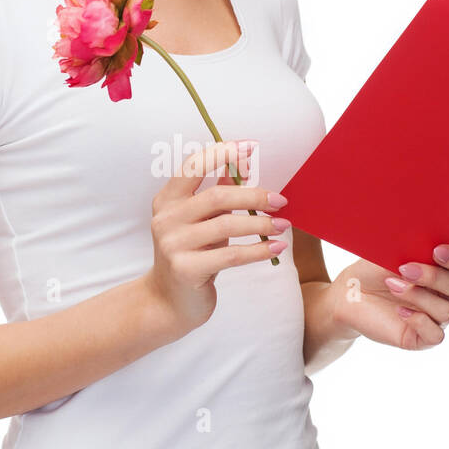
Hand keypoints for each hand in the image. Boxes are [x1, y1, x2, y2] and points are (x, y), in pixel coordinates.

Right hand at [143, 140, 289, 333]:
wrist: (169, 301)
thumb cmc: (191, 255)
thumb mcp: (201, 221)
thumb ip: (218, 193)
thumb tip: (243, 163)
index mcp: (168, 200)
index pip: (194, 166)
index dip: (223, 154)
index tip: (251, 147)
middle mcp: (166, 219)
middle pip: (217, 197)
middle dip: (254, 196)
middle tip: (280, 201)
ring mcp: (173, 245)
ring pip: (226, 225)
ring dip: (260, 225)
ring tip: (282, 226)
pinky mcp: (186, 269)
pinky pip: (231, 255)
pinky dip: (258, 250)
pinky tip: (276, 248)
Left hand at [328, 244, 448, 350]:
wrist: (351, 296)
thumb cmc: (373, 272)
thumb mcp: (390, 255)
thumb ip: (411, 250)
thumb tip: (423, 244)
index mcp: (443, 270)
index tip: (436, 250)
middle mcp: (446, 295)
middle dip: (432, 276)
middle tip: (405, 268)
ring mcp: (436, 318)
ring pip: (445, 310)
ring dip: (418, 296)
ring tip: (392, 286)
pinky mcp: (423, 338)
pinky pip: (436, 335)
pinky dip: (419, 321)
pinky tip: (400, 311)